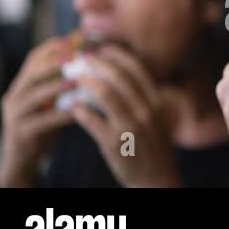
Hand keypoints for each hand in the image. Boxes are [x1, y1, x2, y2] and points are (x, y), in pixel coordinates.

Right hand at [0, 37, 76, 186]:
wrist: (24, 158)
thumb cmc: (45, 125)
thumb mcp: (52, 101)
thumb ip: (64, 83)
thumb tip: (89, 61)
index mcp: (23, 84)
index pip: (33, 58)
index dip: (52, 47)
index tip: (74, 39)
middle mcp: (15, 96)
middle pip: (32, 72)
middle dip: (53, 61)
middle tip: (75, 55)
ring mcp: (15, 114)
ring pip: (33, 95)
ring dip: (56, 86)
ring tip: (77, 80)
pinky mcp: (21, 132)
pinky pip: (41, 122)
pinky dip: (59, 115)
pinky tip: (76, 111)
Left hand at [70, 45, 179, 187]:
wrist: (157, 179)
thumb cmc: (152, 146)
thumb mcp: (156, 118)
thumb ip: (142, 98)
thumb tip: (120, 75)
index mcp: (157, 102)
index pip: (138, 69)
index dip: (118, 55)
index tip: (102, 48)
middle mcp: (147, 111)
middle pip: (120, 77)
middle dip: (97, 64)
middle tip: (81, 58)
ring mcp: (131, 127)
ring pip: (105, 95)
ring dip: (86, 83)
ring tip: (73, 78)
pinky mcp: (115, 144)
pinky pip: (92, 120)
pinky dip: (79, 109)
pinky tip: (71, 106)